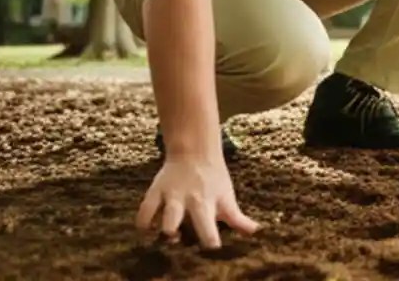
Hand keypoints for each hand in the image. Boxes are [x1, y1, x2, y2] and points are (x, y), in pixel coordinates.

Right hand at [135, 156, 258, 248]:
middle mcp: (189, 200)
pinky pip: (145, 209)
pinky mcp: (156, 191)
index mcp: (208, 203)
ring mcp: (171, 195)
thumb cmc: (214, 179)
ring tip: (168, 234)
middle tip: (179, 240)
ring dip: (164, 227)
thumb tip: (256, 231)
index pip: (209, 225)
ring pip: (165, 213)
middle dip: (177, 233)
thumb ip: (238, 219)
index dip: (210, 239)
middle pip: (181, 219)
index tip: (212, 246)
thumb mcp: (227, 197)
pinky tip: (147, 230)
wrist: (195, 151)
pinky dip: (143, 222)